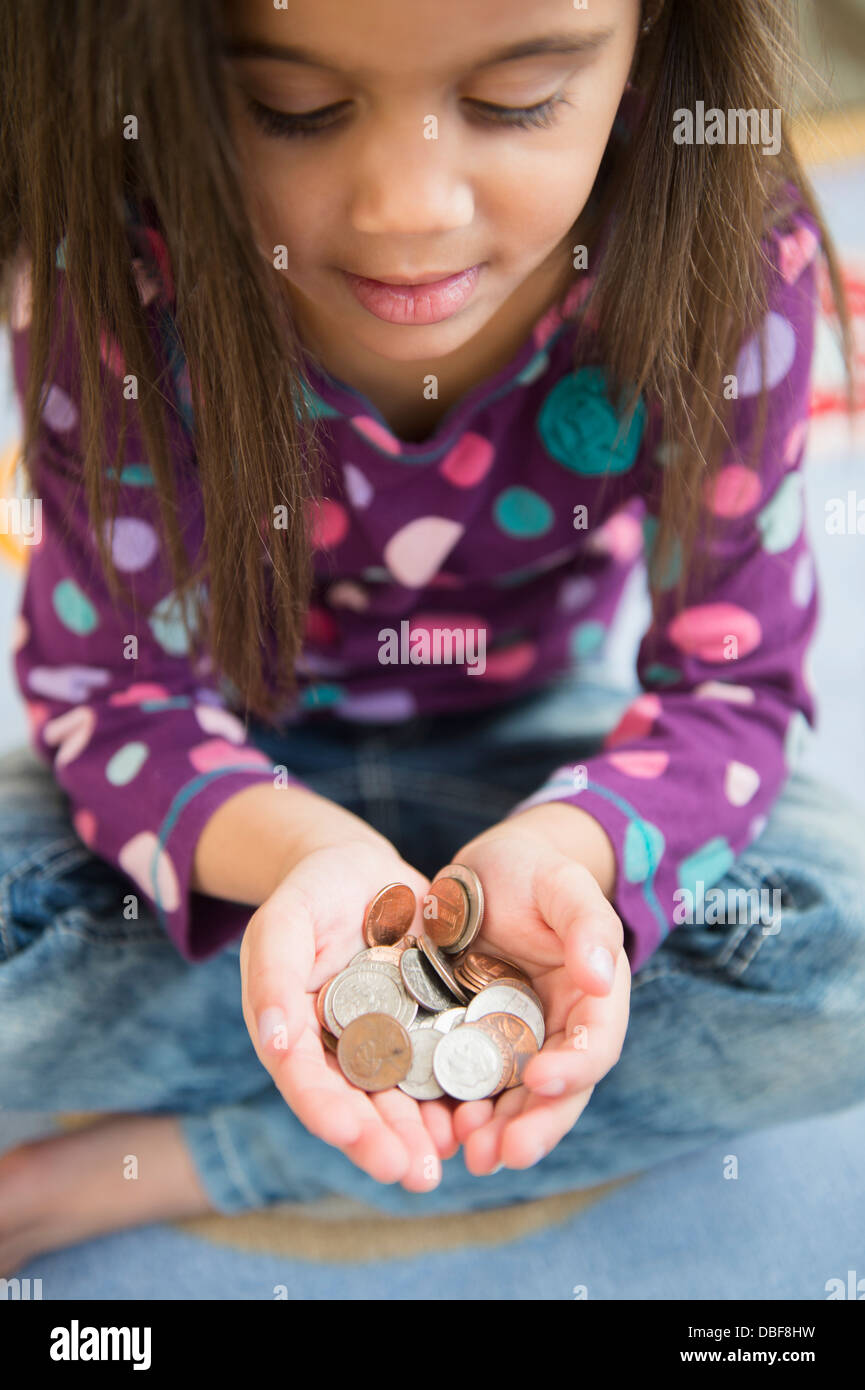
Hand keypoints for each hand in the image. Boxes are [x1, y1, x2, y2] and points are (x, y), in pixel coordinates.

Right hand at [239, 835, 457, 1191]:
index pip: (308, 1084)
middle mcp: (342, 1052)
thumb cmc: (307, 894)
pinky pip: (446, 1061)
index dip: (326, 1111)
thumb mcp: (280, 924)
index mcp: (295, 1038)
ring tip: (453, 1157)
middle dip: (385, 1142)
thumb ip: (272, 978)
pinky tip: (483, 1110)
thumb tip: (275, 1044)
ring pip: (406, 1096)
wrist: (358, 867)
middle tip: (414, 1175)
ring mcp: (388, 1041)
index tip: (349, 1133)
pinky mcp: (430, 1023)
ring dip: (426, 1131)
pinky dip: (460, 1088)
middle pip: (361, 1105)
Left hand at [444, 821, 629, 1174]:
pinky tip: (439, 1128)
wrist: (485, 870)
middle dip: (534, 1126)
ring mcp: (515, 1041)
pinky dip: (458, 1110)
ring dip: (497, 1132)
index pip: (594, 1045)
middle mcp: (558, 1030)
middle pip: (556, 1091)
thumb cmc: (531, 869)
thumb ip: (586, 924)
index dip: (572, 1068)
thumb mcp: (561, 883)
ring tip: (469, 1151)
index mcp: (593, 998)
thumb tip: (600, 979)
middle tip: (503, 1153)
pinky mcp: (472, 1042)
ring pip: (513, 1100)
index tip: (538, 1078)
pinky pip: (469, 1084)